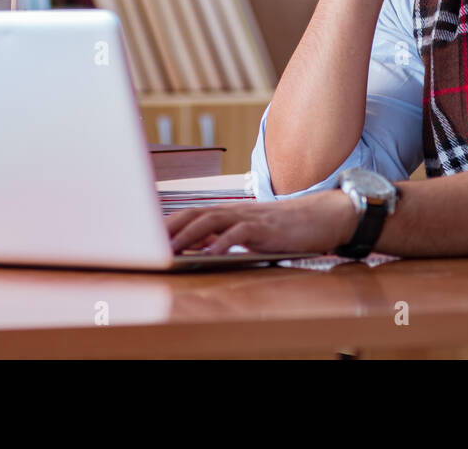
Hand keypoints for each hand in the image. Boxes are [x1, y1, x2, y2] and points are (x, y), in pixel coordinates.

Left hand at [167, 190, 358, 255]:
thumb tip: (197, 247)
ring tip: (172, 250)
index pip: (192, 212)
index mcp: (230, 211)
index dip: (170, 222)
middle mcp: (235, 210)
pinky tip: (211, 255)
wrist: (320, 216)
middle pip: (195, 213)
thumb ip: (225, 236)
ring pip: (213, 220)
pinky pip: (240, 233)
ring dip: (189, 234)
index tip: (148, 234)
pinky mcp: (265, 228)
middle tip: (150, 242)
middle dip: (171, 227)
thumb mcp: (250, 231)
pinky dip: (223, 244)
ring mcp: (250, 217)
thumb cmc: (283, 228)